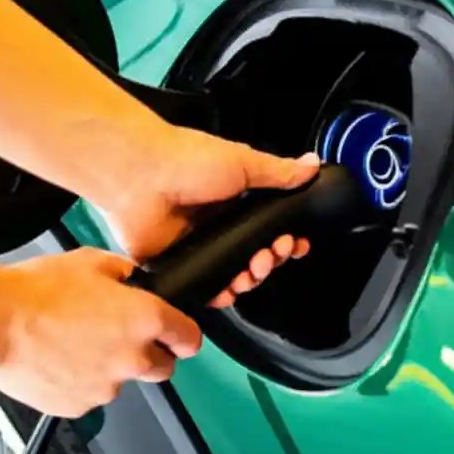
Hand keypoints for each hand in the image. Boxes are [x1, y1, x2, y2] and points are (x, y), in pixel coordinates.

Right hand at [0, 248, 200, 416]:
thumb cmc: (37, 291)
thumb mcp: (89, 261)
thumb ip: (120, 272)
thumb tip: (127, 278)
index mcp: (145, 320)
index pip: (189, 338)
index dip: (184, 336)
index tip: (178, 337)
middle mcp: (133, 358)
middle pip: (163, 368)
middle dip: (150, 355)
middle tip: (120, 339)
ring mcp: (106, 387)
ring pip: (120, 381)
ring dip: (107, 368)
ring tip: (73, 345)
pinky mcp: (78, 406)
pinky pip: (88, 396)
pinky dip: (79, 383)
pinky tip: (57, 361)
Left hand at [99, 126, 320, 307]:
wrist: (141, 176)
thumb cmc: (185, 160)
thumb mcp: (243, 162)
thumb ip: (279, 172)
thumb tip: (311, 166)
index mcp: (235, 200)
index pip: (270, 228)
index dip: (285, 240)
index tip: (295, 243)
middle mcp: (217, 225)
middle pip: (255, 256)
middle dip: (270, 261)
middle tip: (272, 254)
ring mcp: (197, 247)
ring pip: (233, 275)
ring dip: (249, 279)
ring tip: (252, 271)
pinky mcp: (177, 264)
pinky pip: (203, 288)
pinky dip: (219, 294)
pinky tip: (229, 290)